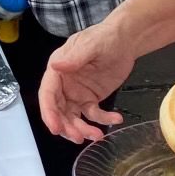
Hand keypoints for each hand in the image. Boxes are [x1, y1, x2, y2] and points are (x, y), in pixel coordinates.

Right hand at [38, 20, 134, 142]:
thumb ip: (75, 57)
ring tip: (97, 135)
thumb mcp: (90, 45)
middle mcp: (64, 84)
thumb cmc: (105, 37)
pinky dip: (103, 120)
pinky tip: (116, 118)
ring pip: (73, 117)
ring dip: (82, 129)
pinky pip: (94, 115)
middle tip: (78, 138)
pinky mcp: (92, 99)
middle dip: (66, 126)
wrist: (126, 41)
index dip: (49, 112)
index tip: (56, 128)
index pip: (48, 94)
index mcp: (58, 70)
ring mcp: (77, 94)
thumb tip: (56, 66)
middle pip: (59, 110)